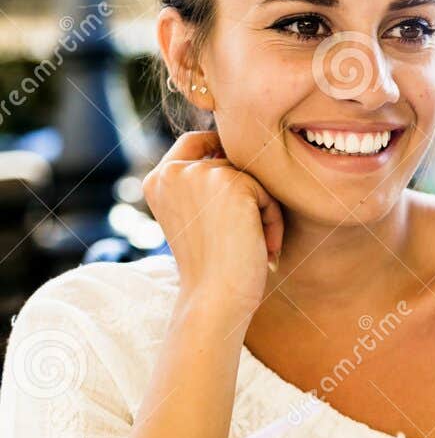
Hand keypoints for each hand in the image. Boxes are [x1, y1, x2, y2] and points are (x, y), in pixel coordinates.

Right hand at [142, 131, 284, 319]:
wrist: (215, 296)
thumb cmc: (213, 266)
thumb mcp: (197, 218)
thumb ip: (205, 185)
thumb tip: (237, 155)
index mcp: (158, 179)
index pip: (194, 142)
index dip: (221, 149)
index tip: (240, 172)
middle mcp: (173, 171)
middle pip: (231, 160)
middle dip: (248, 194)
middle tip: (245, 235)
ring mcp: (200, 174)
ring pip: (253, 178)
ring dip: (263, 211)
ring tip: (253, 245)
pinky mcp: (230, 182)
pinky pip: (268, 192)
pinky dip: (272, 220)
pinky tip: (261, 246)